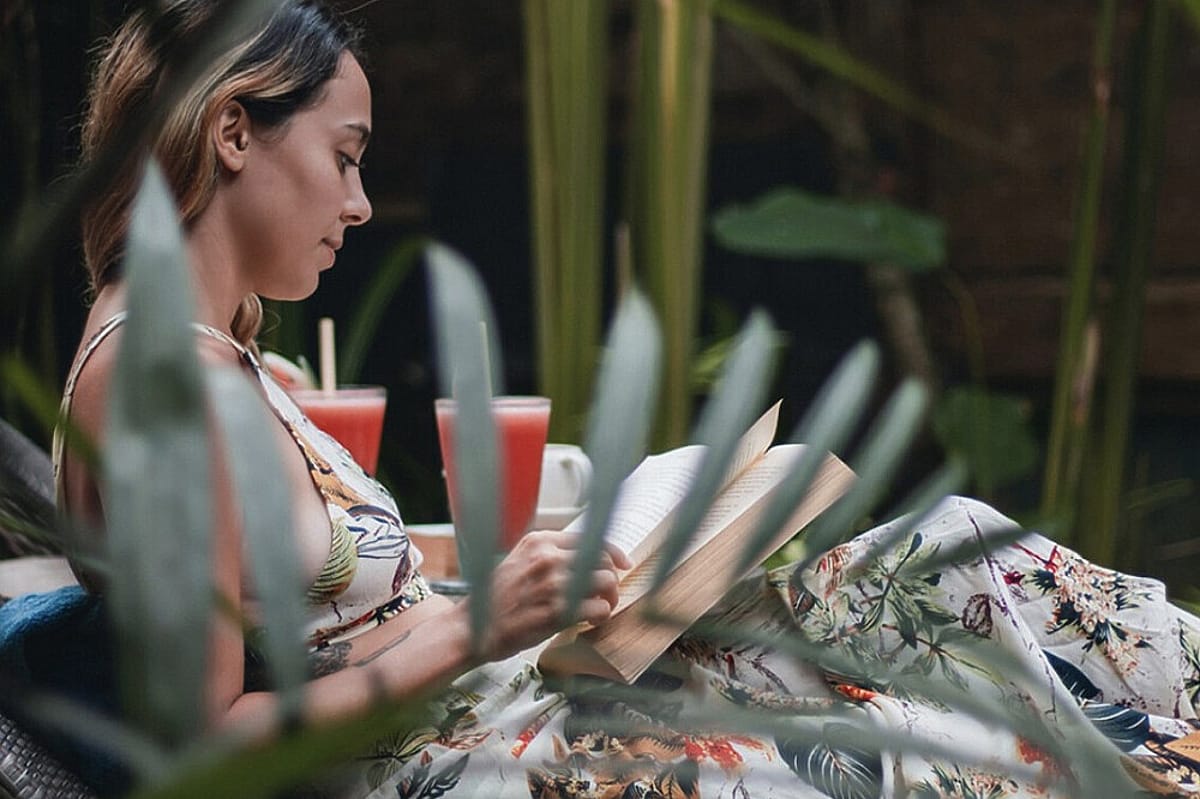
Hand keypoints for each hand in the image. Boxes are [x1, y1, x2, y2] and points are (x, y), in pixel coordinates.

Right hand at [464, 530, 630, 660]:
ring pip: (606, 582)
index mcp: (539, 541)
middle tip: (605, 596)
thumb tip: (586, 559)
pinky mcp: (557, 611)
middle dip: (610, 580)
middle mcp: (547, 558)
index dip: (614, 552)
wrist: (473, 628)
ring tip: (598, 610)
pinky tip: (589, 622)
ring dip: (609, 599)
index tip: (624, 564)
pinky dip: (600, 617)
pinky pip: (599, 609)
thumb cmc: (496, 599)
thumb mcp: (519, 561)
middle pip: (602, 560)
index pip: (591, 538)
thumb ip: (548, 556)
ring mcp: (553, 584)